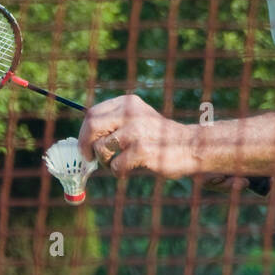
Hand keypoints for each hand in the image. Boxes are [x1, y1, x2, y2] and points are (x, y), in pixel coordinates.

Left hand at [78, 94, 198, 178]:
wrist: (191, 146)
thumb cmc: (159, 138)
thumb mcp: (138, 120)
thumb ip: (114, 124)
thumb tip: (83, 140)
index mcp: (127, 103)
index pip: (92, 113)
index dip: (83, 133)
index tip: (85, 147)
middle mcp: (130, 112)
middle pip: (91, 126)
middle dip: (85, 145)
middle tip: (89, 159)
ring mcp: (136, 130)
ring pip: (101, 149)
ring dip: (105, 162)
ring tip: (119, 163)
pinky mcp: (142, 149)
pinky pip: (116, 165)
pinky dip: (119, 172)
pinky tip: (131, 168)